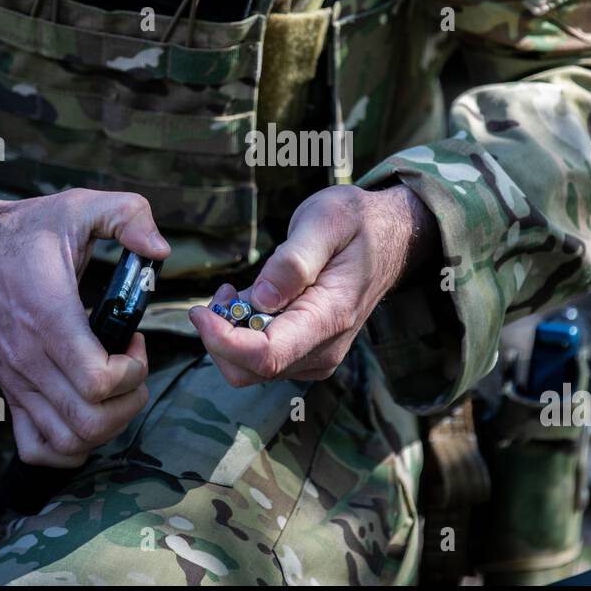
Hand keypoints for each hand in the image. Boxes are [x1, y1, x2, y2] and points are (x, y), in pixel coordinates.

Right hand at [0, 189, 169, 465]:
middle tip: (131, 368)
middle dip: (129, 402)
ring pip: (67, 443)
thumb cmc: (22, 232)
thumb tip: (160, 249)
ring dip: (105, 426)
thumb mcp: (79, 206)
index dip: (133, 370)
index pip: (98, 381)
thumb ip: (128, 214)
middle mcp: (30, 360)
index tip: (134, 339)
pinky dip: (69, 447)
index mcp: (49, 318)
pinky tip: (85, 413)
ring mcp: (17, 381)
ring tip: (113, 390)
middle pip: (89, 422)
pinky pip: (36, 447)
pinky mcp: (9, 391)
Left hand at [188, 184, 438, 385]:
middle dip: (220, 336)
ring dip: (229, 334)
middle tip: (224, 289)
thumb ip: (294, 260)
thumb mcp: (326, 220)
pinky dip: (241, 334)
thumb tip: (261, 298)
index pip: (266, 357)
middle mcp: (323, 349)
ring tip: (236, 289)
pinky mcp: (306, 353)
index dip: (222, 340)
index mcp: (328, 319)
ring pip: (250, 369)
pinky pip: (261, 359)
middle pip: (250, 371)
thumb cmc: (357, 223)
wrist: (390, 238)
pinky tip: (250, 300)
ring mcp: (315, 356)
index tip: (200, 310)